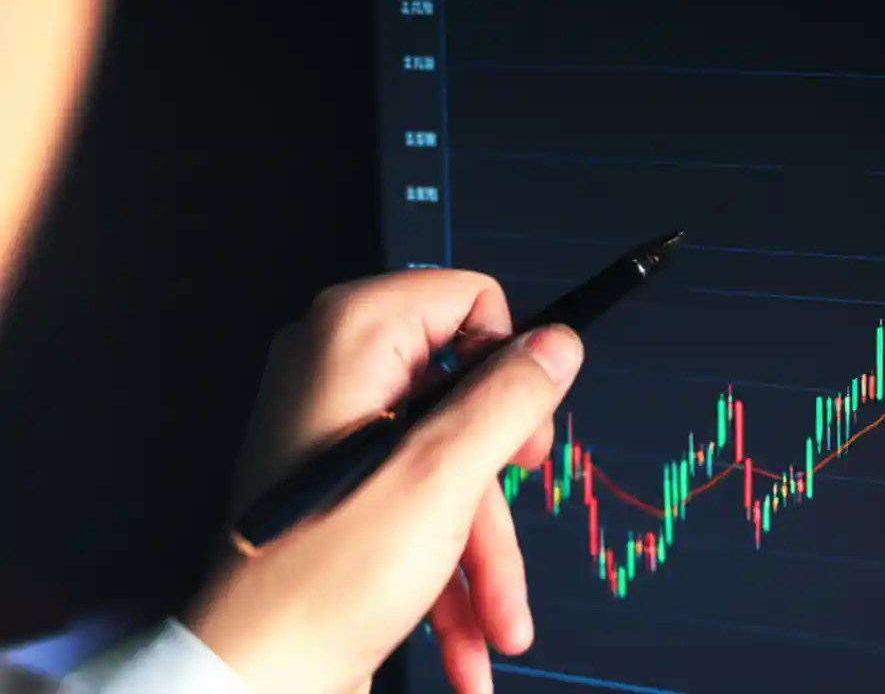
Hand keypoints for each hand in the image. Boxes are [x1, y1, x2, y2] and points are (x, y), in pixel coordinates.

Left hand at [182, 269, 583, 693]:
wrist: (256, 678)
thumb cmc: (319, 581)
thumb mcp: (442, 476)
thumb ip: (508, 398)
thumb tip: (556, 344)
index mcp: (351, 340)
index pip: (465, 299)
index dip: (508, 361)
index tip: (525, 425)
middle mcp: (339, 376)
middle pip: (467, 398)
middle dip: (499, 492)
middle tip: (515, 524)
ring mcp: (340, 437)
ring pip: (451, 469)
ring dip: (484, 555)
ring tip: (501, 624)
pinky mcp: (346, 491)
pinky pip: (422, 507)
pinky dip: (451, 570)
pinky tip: (473, 637)